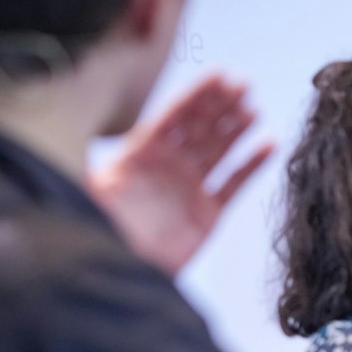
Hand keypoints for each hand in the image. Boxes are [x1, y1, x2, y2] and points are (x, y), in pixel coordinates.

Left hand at [89, 75, 272, 275]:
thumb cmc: (103, 232)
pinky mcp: (208, 214)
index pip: (173, 117)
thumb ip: (98, 162)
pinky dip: (251, 165)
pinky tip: (267, 144)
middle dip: (221, 105)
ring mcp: (189, 189)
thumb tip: (84, 128)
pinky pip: (234, 184)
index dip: (195, 96)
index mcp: (141, 156)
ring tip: (253, 109)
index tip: (217, 77)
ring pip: (218, 150)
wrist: (124, 274)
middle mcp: (168, 168)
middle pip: (199, 128)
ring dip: (236, 129)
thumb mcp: (91, 191)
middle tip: (243, 85)